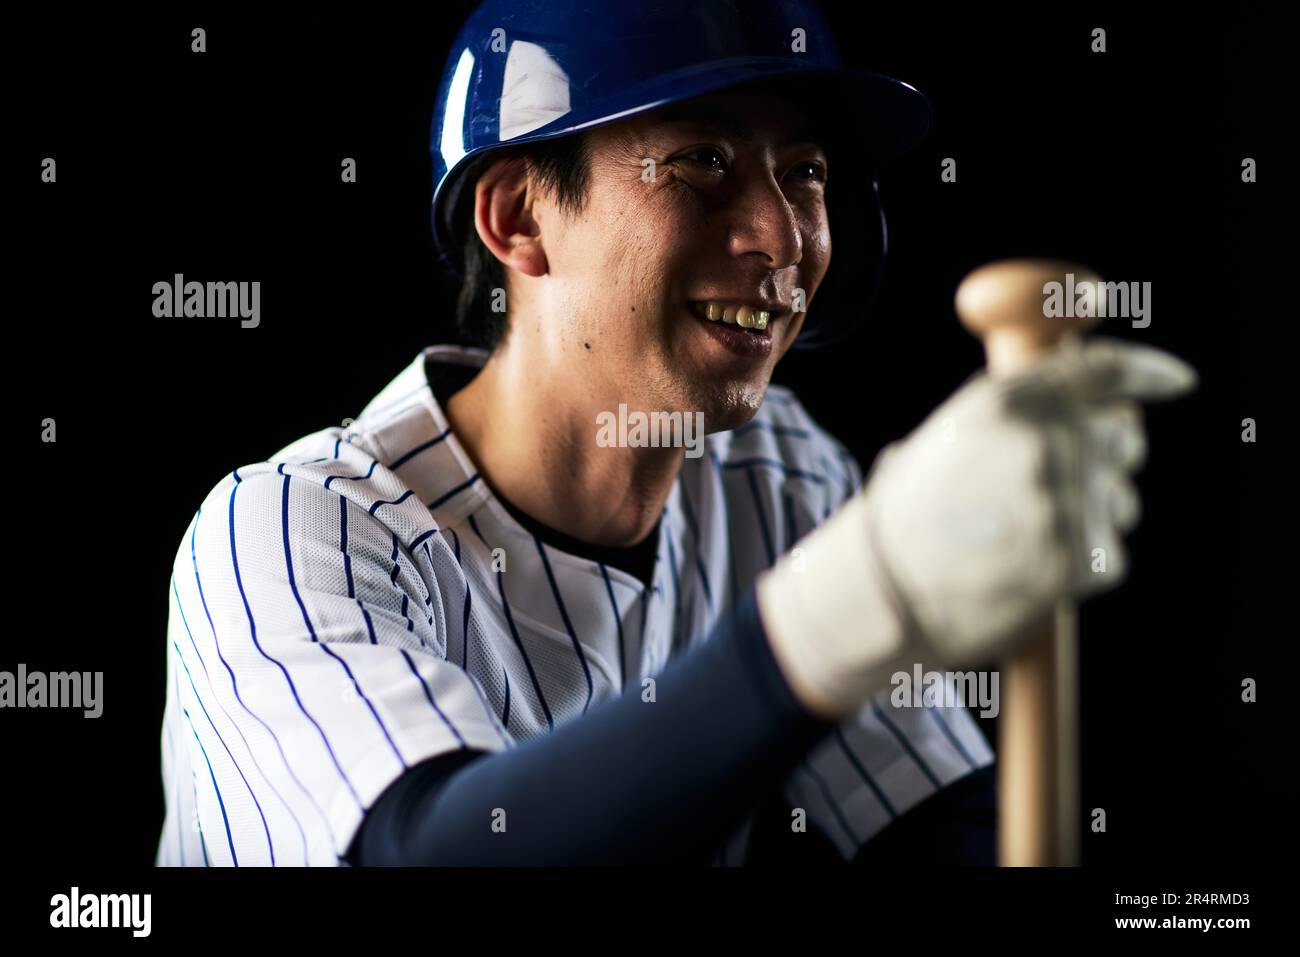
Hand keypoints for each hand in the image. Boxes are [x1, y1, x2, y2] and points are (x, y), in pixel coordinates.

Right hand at [756, 337, 1196, 718]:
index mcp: (1010, 402)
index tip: (1177, 382)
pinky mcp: (1081, 560)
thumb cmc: (913, 509)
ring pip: (1120, 496)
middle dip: (1105, 453)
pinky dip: (1079, 560)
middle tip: (1059, 481)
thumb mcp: (955, 430)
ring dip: (1091, 510)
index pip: (1107, 370)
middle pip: (1122, 434)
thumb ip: (1024, 405)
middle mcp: (1046, 444)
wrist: (882, 587)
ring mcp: (1067, 503)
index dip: (1149, 374)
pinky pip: (1109, 550)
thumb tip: (1102, 397)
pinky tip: (1027, 566)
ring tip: (1023, 533)